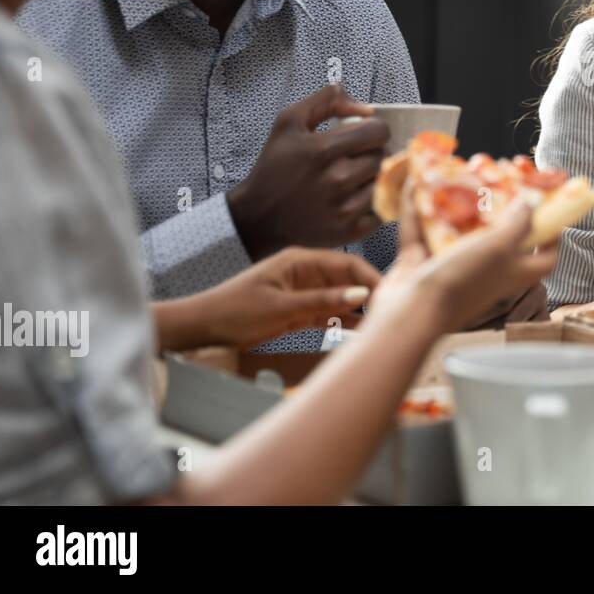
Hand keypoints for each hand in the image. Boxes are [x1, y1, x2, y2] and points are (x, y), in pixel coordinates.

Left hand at [190, 247, 380, 348]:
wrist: (202, 328)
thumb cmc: (235, 312)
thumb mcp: (281, 307)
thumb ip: (323, 301)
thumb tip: (363, 293)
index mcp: (301, 261)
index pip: (348, 264)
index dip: (371, 277)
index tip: (391, 295)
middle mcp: (306, 273)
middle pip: (348, 279)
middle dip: (370, 294)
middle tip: (392, 312)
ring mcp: (304, 292)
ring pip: (341, 298)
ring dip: (359, 310)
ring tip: (382, 323)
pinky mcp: (299, 312)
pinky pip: (328, 314)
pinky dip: (343, 322)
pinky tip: (361, 331)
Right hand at [227, 85, 389, 258]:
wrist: (260, 215)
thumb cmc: (276, 166)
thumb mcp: (289, 121)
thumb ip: (328, 100)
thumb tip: (366, 108)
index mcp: (323, 150)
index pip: (379, 131)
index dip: (373, 129)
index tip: (363, 135)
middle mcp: (337, 179)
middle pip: (383, 155)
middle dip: (372, 152)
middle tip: (353, 157)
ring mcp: (345, 208)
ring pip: (384, 181)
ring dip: (373, 177)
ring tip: (353, 178)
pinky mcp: (351, 230)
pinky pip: (383, 208)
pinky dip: (374, 202)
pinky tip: (355, 197)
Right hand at [366, 185, 557, 333]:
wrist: (410, 313)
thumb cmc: (462, 281)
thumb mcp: (499, 248)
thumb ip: (518, 225)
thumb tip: (532, 203)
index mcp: (513, 272)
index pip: (545, 258)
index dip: (553, 236)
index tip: (552, 210)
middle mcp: (486, 270)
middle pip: (500, 236)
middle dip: (498, 208)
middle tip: (498, 179)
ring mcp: (452, 266)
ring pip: (456, 229)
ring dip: (454, 203)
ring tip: (457, 175)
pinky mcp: (420, 263)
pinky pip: (420, 229)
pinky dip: (416, 207)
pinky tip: (413, 183)